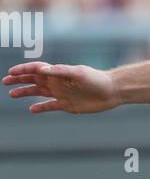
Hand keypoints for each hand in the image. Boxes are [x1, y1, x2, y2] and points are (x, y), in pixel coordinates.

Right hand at [2, 62, 118, 114]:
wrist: (111, 92)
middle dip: (19, 80)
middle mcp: (57, 82)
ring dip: (25, 92)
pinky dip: (41, 107)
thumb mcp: (78, 73)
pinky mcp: (67, 105)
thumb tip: (43, 69)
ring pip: (38, 93)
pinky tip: (31, 109)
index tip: (11, 73)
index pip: (36, 69)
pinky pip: (50, 106)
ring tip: (11, 94)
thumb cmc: (96, 79)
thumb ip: (60, 71)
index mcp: (58, 72)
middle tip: (5, 81)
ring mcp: (61, 93)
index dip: (23, 70)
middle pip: (33, 80)